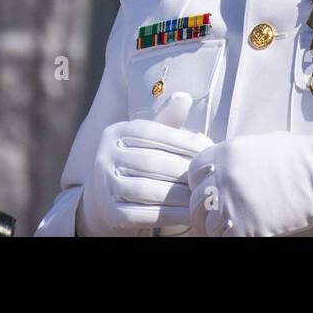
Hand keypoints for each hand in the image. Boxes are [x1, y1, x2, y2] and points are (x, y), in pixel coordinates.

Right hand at [78, 92, 213, 235]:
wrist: (105, 199)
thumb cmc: (136, 162)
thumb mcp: (147, 138)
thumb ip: (167, 120)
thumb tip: (184, 96)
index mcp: (116, 132)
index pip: (152, 132)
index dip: (181, 140)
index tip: (206, 149)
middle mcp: (105, 155)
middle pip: (151, 161)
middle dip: (183, 169)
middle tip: (208, 175)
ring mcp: (105, 185)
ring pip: (148, 189)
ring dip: (179, 194)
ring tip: (201, 196)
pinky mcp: (110, 213)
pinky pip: (144, 214)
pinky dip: (169, 215)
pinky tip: (189, 215)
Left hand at [188, 132, 312, 236]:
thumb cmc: (299, 158)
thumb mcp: (260, 145)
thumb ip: (234, 156)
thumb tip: (218, 168)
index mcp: (226, 153)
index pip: (193, 171)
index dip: (199, 183)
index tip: (208, 191)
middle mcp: (224, 176)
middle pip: (196, 201)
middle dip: (203, 211)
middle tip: (214, 217)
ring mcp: (234, 203)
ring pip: (207, 225)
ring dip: (217, 229)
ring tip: (231, 227)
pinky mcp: (247, 227)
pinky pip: (225, 239)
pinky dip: (232, 238)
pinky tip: (246, 233)